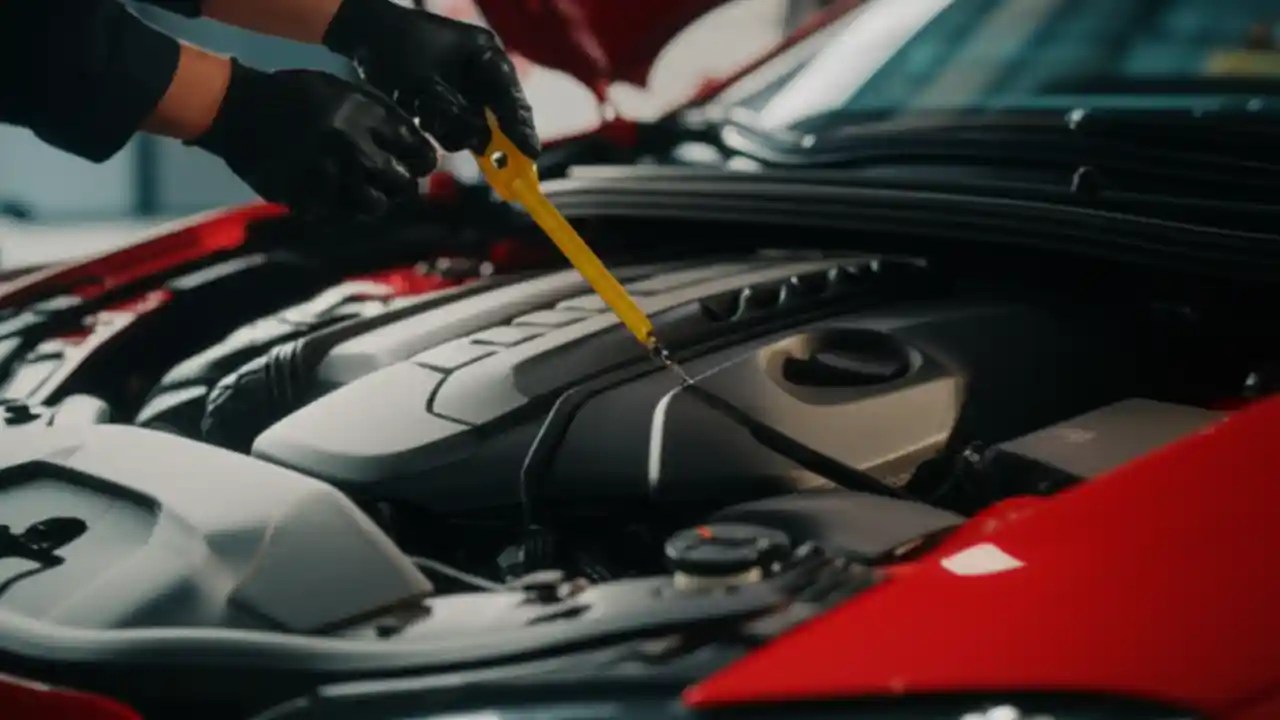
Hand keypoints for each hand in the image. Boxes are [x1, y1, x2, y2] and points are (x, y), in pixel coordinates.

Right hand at [191, 61, 435, 219]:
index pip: (416, 149)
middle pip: (403, 184)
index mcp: (365, 117)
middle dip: (404, 187)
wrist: (238, 109)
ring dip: (376, 203)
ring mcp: (330, 177)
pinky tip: (339, 202)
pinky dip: (342, 212)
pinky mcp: (306, 198)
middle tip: (398, 186)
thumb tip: (413, 145)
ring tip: (369, 196)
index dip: (421, 161)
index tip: (418, 165)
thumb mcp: (342, 90)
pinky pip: (339, 217)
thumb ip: (379, 115)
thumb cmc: (294, 95)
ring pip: (375, 207)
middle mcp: (354, 148)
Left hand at [323, 0, 539, 158]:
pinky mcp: (448, 101)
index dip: (521, 127)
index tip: (530, 153)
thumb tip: (483, 143)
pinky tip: (418, 110)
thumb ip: (457, 114)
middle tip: (495, 160)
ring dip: (453, 128)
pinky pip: (454, 125)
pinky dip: (440, 125)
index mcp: (485, 55)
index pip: (512, 96)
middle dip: (488, 133)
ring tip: (424, 111)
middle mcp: (481, 72)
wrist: (361, 36)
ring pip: (473, 125)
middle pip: (498, 114)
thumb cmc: (396, 50)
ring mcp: (465, 88)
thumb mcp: (426, 83)